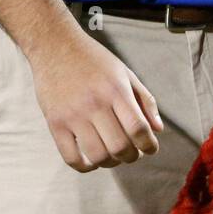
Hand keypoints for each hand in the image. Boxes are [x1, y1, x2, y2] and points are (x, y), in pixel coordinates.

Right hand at [26, 25, 163, 172]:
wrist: (55, 46)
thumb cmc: (93, 59)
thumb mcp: (125, 72)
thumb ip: (144, 100)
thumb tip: (157, 129)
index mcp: (116, 90)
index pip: (138, 128)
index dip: (149, 145)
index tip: (151, 149)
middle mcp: (95, 103)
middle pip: (119, 146)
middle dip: (131, 156)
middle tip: (133, 153)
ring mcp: (73, 115)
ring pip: (97, 155)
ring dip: (111, 163)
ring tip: (114, 156)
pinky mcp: (55, 123)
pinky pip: (71, 157)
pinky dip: (85, 167)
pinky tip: (92, 162)